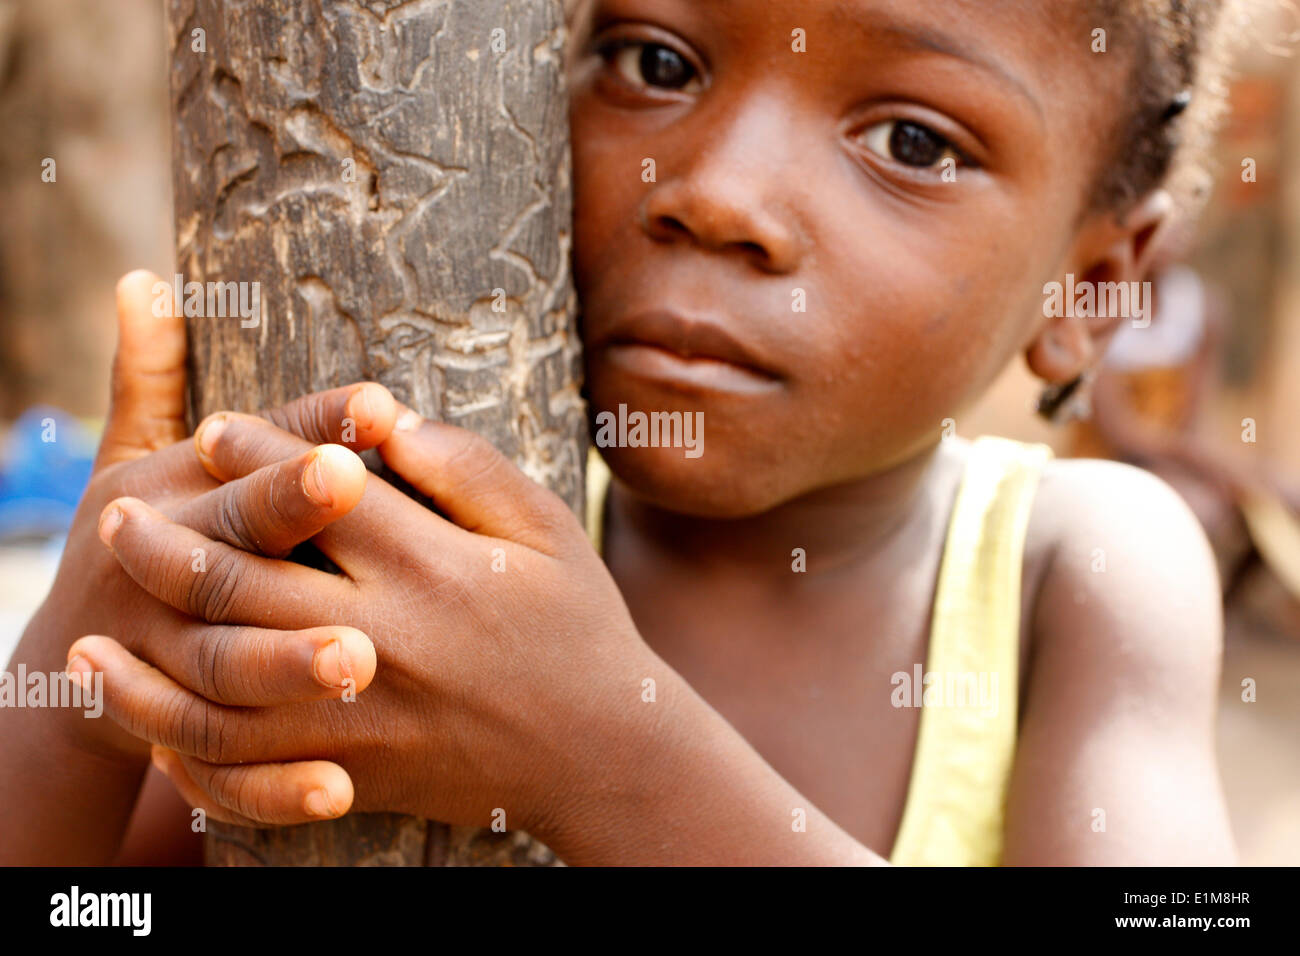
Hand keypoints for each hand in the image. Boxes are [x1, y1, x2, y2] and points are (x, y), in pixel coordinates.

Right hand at [14, 271, 393, 760]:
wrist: (81, 669)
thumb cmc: (144, 537)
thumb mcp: (135, 458)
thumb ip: (151, 379)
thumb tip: (137, 280)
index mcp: (170, 499)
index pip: (245, 455)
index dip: (306, 426)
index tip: (376, 401)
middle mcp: (161, 574)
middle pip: (228, 546)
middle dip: (286, 514)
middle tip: (354, 489)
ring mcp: (165, 663)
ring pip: (223, 662)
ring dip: (286, 659)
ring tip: (363, 657)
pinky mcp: (181, 735)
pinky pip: (224, 769)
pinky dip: (275, 785)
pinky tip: (339, 790)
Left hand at [77, 409, 679, 845]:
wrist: (602, 752)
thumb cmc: (579, 628)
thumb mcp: (549, 529)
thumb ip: (469, 468)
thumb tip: (385, 419)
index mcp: (434, 566)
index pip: (318, 492)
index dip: (255, 452)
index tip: (212, 429)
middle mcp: (387, 637)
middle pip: (244, 581)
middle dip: (168, 542)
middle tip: (120, 516)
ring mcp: (363, 713)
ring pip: (222, 683)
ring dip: (148, 652)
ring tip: (94, 624)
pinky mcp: (355, 773)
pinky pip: (245, 768)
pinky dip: (183, 746)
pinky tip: (153, 720)